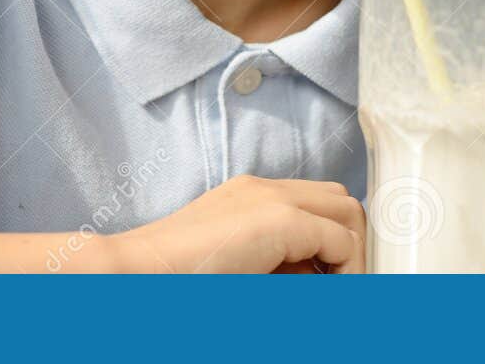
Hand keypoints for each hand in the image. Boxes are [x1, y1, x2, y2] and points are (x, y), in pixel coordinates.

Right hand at [110, 174, 365, 273]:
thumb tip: (314, 280)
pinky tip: (330, 296)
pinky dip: (347, 270)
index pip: (314, 203)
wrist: (133, 275)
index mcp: (247, 198)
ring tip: (339, 292)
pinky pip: (342, 241)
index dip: (332, 241)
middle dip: (350, 242)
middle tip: (343, 285)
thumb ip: (269, 264)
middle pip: (338, 200)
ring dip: (351, 255)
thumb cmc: (170, 279)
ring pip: (348, 213)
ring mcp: (271, 200)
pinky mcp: (279, 219)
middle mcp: (263, 189)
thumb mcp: (232, 267)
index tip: (331, 279)